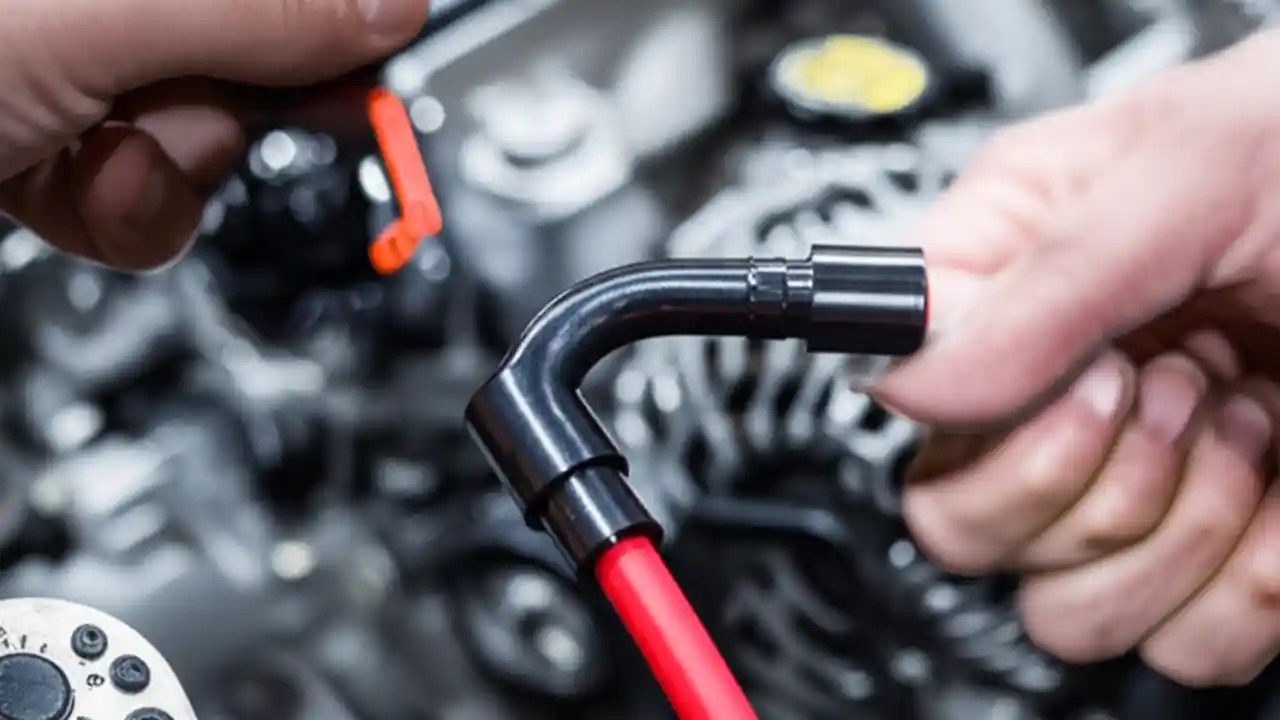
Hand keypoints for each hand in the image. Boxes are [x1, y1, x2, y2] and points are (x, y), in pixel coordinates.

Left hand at [0, 0, 427, 269]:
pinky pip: (154, 209)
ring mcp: (91, 90)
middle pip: (259, 69)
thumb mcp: (94, 17)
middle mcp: (121, 19)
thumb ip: (257, 11)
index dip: (339, 28)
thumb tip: (392, 9)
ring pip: (209, 149)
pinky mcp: (68, 159)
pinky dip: (122, 219)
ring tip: (96, 154)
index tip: (376, 84)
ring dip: (163, 176)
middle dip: (227, 111)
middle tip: (191, 110)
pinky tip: (64, 189)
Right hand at [876, 29, 1279, 685]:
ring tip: (1240, 417)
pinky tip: (1275, 483)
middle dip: (1084, 487)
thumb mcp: (1183, 174)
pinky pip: (1182, 648)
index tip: (1097, 372)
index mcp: (1008, 290)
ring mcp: (1130, 483)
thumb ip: (1036, 283)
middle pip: (962, 532)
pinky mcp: (1211, 552)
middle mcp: (1051, 397)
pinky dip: (1243, 586)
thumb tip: (905, 380)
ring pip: (1065, 614)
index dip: (987, 425)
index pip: (906, 414)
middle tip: (1174, 387)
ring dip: (1174, 534)